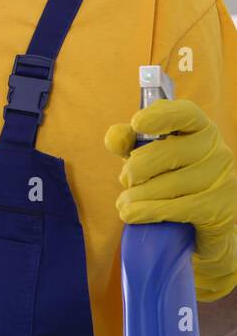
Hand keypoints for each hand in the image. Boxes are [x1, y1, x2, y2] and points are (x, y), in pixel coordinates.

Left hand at [105, 98, 236, 300]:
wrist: (205, 221)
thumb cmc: (172, 179)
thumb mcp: (150, 157)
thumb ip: (130, 143)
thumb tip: (114, 137)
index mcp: (200, 130)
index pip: (186, 114)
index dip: (161, 116)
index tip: (137, 123)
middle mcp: (217, 151)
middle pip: (167, 153)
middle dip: (135, 169)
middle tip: (125, 180)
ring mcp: (223, 179)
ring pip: (169, 184)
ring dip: (136, 195)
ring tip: (124, 202)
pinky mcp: (219, 208)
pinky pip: (176, 208)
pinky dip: (146, 211)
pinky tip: (130, 214)